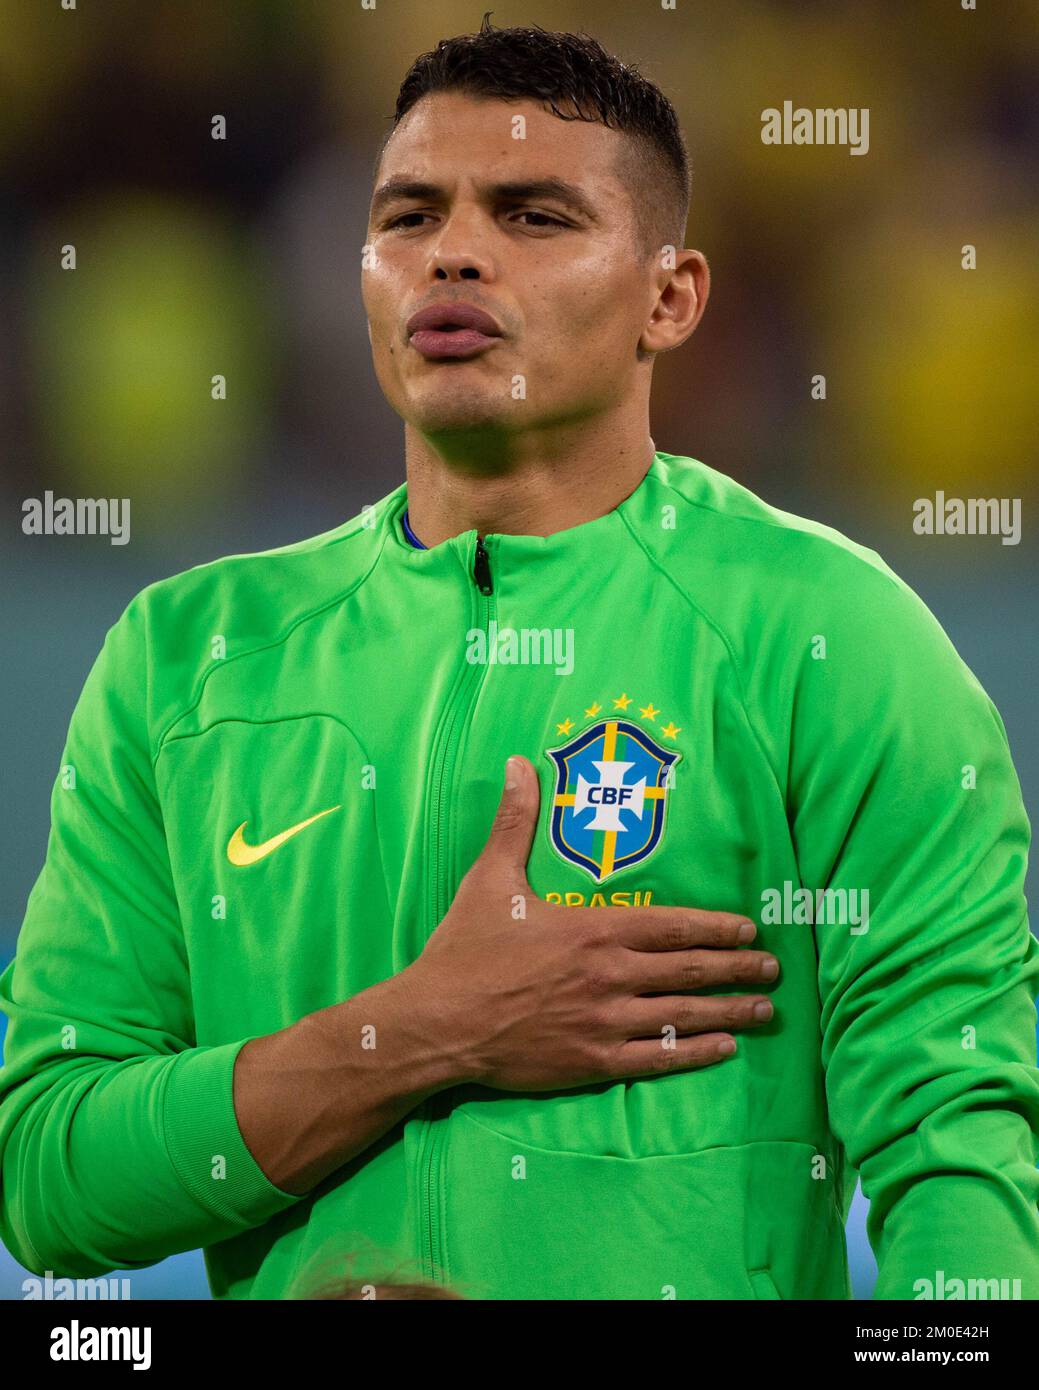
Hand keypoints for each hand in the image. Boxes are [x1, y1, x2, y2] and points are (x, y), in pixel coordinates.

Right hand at [405, 755, 777, 1091]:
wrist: (437, 1022)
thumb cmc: (465, 949)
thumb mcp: (490, 877)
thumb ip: (515, 821)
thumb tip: (518, 763)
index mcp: (594, 929)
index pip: (673, 926)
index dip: (717, 928)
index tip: (750, 930)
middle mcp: (610, 975)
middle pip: (690, 970)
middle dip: (738, 969)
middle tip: (773, 970)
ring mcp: (605, 1022)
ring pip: (683, 1015)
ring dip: (730, 1012)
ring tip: (764, 1011)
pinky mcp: (593, 1062)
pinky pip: (656, 1058)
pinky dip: (695, 1053)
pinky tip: (724, 1049)